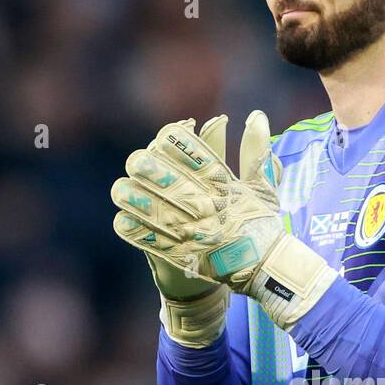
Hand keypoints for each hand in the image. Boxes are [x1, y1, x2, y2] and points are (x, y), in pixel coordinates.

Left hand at [111, 110, 336, 330]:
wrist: (265, 268)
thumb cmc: (261, 223)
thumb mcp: (262, 186)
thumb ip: (257, 151)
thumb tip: (257, 115)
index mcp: (227, 189)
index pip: (202, 161)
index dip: (181, 147)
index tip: (164, 135)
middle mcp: (211, 209)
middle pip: (177, 186)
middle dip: (153, 172)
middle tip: (134, 161)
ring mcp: (197, 234)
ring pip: (161, 214)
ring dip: (138, 202)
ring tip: (119, 190)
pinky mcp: (187, 256)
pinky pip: (157, 243)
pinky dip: (139, 233)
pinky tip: (122, 221)